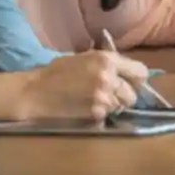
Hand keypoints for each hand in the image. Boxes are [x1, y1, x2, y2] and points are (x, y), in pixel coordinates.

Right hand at [18, 51, 148, 120]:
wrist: (34, 93)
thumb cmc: (56, 73)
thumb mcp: (84, 58)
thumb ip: (107, 62)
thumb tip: (126, 69)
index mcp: (107, 60)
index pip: (140, 71)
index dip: (137, 78)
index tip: (131, 82)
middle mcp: (109, 78)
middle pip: (133, 93)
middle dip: (125, 95)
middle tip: (111, 94)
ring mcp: (103, 98)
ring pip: (122, 106)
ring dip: (113, 106)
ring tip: (96, 101)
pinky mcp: (96, 114)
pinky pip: (108, 116)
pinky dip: (101, 114)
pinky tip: (87, 109)